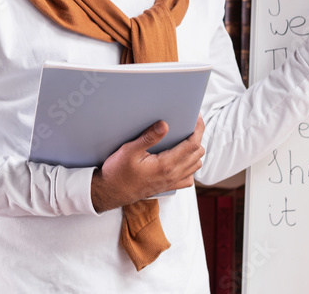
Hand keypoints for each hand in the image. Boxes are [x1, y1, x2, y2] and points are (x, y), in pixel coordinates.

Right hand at [90, 115, 205, 212]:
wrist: (111, 192)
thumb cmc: (118, 172)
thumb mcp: (129, 150)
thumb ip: (148, 137)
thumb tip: (165, 125)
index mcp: (166, 164)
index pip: (192, 145)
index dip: (198, 129)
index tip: (196, 117)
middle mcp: (173, 174)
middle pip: (198, 153)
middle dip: (197, 137)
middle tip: (189, 125)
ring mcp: (172, 182)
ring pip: (195, 165)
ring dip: (195, 152)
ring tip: (185, 139)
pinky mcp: (168, 186)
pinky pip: (188, 178)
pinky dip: (190, 167)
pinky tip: (181, 159)